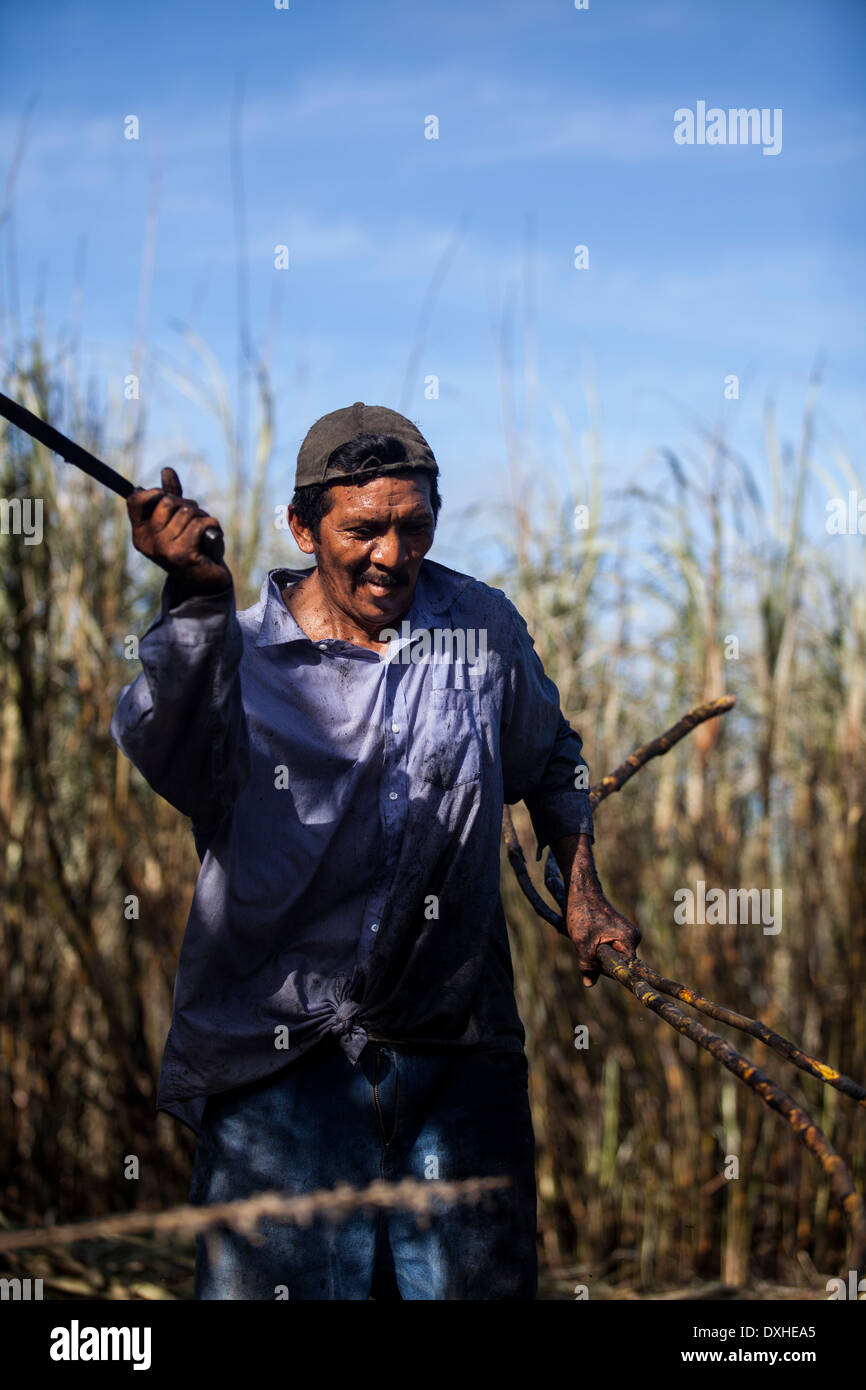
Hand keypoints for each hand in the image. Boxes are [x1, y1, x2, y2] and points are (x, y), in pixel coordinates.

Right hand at [127, 467, 229, 595]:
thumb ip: (171, 497)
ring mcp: (162, 549)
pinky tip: (211, 538)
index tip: (170, 497)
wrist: (205, 582)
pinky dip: (212, 525)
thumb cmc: (192, 548)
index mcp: (140, 533)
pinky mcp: (181, 555)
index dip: (155, 492)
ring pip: (187, 512)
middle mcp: (147, 542)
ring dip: (202, 518)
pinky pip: (200, 524)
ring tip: (204, 534)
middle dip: (188, 505)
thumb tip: (166, 470)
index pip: (135, 500)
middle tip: (195, 522)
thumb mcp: (179, 521)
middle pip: (167, 501)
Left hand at [566, 891, 640, 987]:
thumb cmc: (584, 914)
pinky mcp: (621, 933)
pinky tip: (591, 935)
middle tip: (587, 943)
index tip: (593, 962)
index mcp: (630, 940)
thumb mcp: (582, 943)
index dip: (605, 969)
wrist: (582, 892)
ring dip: (597, 953)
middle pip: (618, 963)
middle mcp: (634, 938)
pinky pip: (610, 949)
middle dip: (600, 960)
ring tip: (588, 936)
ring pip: (612, 957)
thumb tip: (589, 984)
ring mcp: (628, 935)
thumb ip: (588, 966)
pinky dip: (598, 947)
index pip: (622, 968)